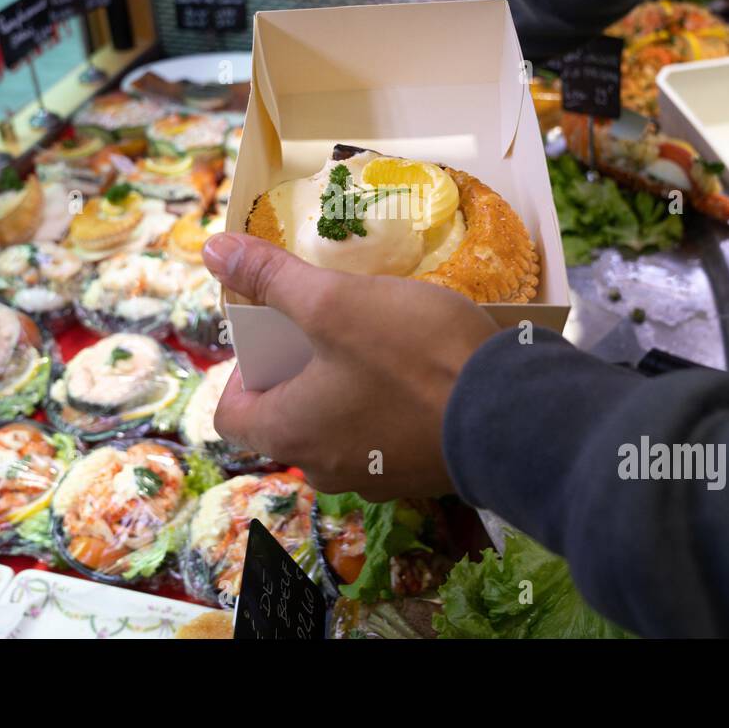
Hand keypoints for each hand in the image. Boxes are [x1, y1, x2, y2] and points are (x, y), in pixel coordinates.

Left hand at [202, 232, 498, 499]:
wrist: (514, 413)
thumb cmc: (414, 357)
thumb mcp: (333, 301)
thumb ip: (271, 277)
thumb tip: (213, 250)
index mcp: (289, 435)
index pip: (231, 414)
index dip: (242, 371)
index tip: (276, 335)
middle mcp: (323, 469)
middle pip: (286, 417)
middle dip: (300, 370)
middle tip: (332, 325)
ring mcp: (374, 478)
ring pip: (336, 426)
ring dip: (345, 387)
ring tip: (378, 341)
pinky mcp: (418, 475)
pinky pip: (383, 437)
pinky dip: (386, 407)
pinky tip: (419, 369)